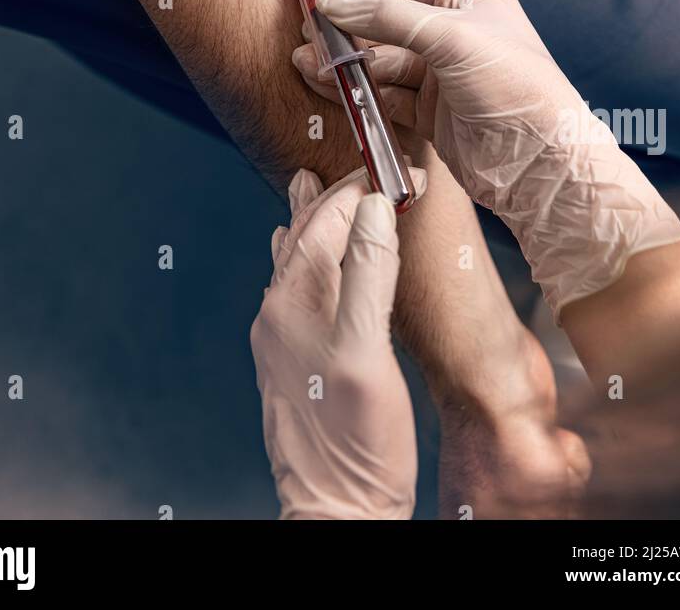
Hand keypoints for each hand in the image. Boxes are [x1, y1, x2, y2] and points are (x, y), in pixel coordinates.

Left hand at [251, 165, 425, 519]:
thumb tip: (372, 207)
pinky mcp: (293, 361)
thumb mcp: (366, 351)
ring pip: (294, 260)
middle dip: (329, 197)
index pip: (325, 220)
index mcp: (294, 301)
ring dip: (310, 223)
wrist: (335, 513)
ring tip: (305, 191)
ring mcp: (281, 338)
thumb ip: (367, 274)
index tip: (400, 171)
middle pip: (302, 234)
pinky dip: (309, 260)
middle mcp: (278, 312)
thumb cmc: (355, 442)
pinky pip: (297, 290)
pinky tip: (306, 265)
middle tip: (349, 165)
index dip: (362, 190)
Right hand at [293, 0, 679, 319]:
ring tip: (306, 61)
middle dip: (346, 26)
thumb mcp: (451, 38)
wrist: (541, 165)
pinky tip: (326, 85)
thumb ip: (388, 17)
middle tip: (307, 30)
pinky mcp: (428, 114)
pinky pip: (383, 95)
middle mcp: (453, 35)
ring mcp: (440, 77)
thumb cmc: (515, 87)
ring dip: (344, 62)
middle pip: (385, 22)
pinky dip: (354, 92)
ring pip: (380, 62)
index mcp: (470, 1)